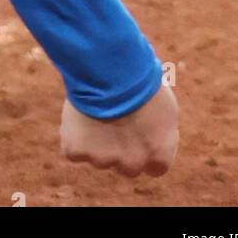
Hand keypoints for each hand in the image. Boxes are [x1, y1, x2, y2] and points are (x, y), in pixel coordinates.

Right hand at [60, 83, 178, 178]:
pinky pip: (74, 148)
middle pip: (126, 167)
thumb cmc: (140, 79)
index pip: (155, 167)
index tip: (138, 136)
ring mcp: (103, 160)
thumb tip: (155, 133)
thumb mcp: (163, 105)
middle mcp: (133, 164)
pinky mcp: (77, 151)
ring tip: (96, 110)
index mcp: (159, 153)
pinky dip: (75, 135)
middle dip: (120, 149)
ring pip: (98, 157)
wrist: (110, 70)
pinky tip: (79, 114)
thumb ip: (160, 129)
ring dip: (97, 141)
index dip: (145, 150)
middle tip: (113, 122)